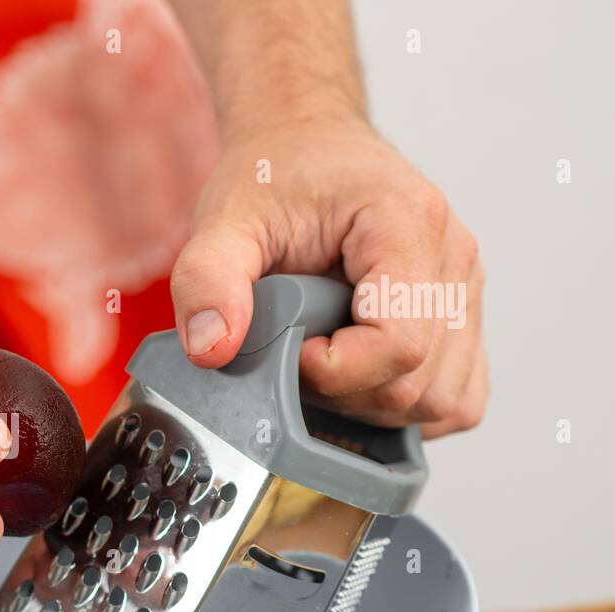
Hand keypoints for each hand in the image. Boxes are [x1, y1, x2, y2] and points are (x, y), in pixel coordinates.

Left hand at [169, 118, 485, 437]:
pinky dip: (405, 409)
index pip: (399, 344)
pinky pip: (456, 398)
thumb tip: (211, 349)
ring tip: (324, 361)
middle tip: (295, 352)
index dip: (335, 371)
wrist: (306, 143)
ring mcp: (464, 291)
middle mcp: (454, 258)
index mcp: (408, 224)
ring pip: (442, 402)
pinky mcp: (459, 318)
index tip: (289, 348)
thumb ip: (207, 280)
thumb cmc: (275, 176)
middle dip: (344, 392)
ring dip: (373, 407)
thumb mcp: (224, 220)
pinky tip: (357, 380)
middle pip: (418, 384)